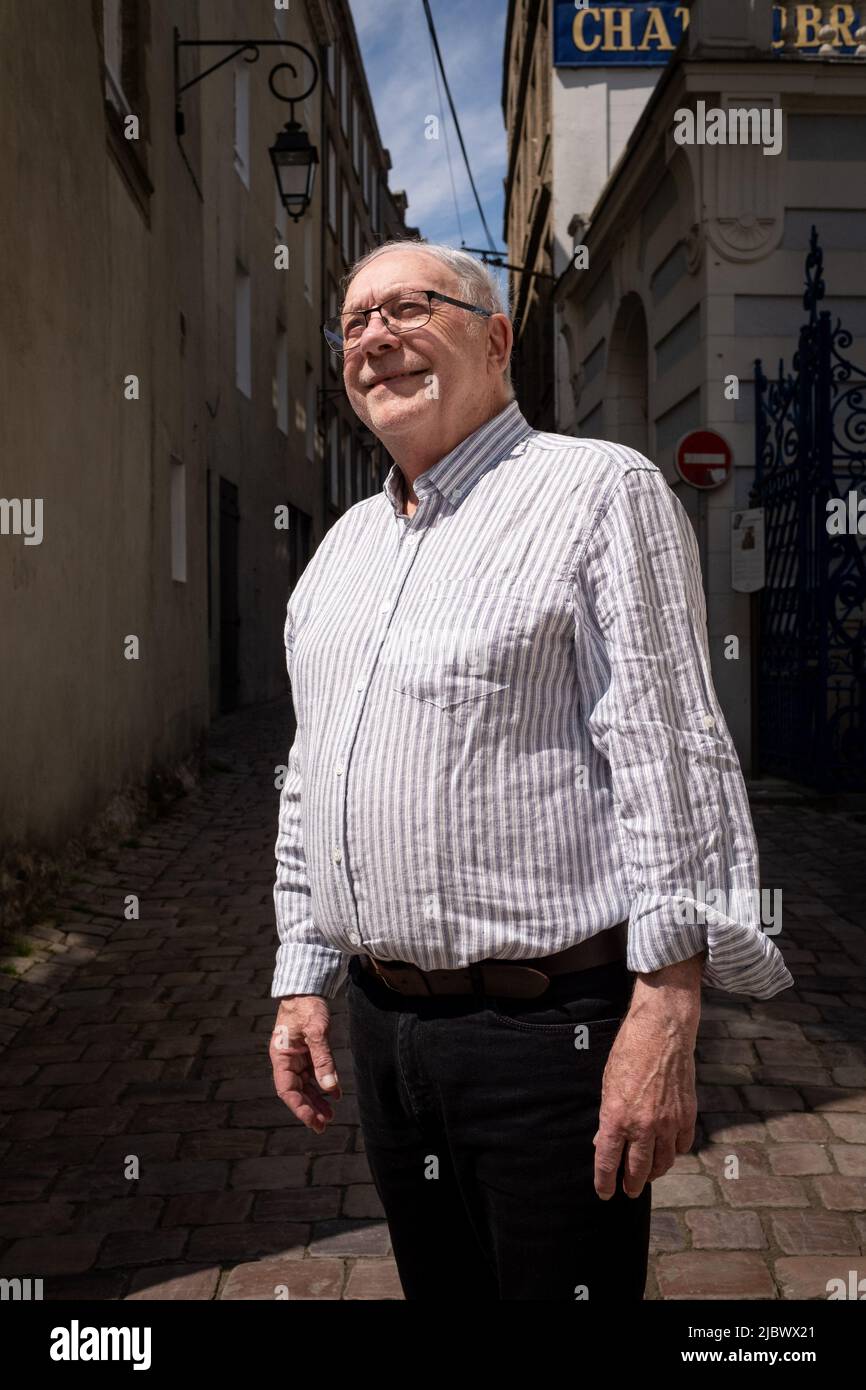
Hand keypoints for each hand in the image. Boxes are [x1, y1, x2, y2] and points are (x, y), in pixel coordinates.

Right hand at [269, 995, 342, 1134]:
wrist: (307, 987)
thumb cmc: (307, 1006)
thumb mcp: (316, 1032)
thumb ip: (323, 1060)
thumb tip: (330, 1088)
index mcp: (281, 1056)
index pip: (287, 1090)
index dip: (300, 1108)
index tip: (314, 1122)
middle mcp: (286, 1059)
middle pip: (296, 1091)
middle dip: (310, 1108)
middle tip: (324, 1125)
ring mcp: (296, 1056)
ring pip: (306, 1084)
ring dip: (317, 1099)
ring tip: (331, 1114)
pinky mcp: (306, 1051)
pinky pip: (314, 1073)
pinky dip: (323, 1083)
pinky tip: (335, 1094)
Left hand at [592, 1001, 697, 1199]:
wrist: (662, 1031)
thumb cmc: (630, 1052)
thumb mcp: (607, 1084)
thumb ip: (608, 1116)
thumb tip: (603, 1141)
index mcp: (616, 1117)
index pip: (608, 1161)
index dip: (604, 1181)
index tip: (604, 1193)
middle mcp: (642, 1125)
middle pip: (638, 1170)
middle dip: (631, 1184)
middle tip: (628, 1191)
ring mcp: (667, 1123)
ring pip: (663, 1163)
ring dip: (654, 1173)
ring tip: (648, 1175)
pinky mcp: (687, 1116)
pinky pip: (681, 1146)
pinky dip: (674, 1153)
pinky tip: (668, 1152)